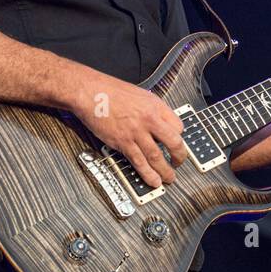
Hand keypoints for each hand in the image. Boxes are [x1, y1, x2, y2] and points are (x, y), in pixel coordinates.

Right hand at [69, 71, 187, 186]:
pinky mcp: (123, 142)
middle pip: (174, 142)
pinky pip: (139, 162)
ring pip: (156, 156)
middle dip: (179, 157)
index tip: (176, 143)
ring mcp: (136, 132)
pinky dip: (147, 173)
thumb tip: (158, 122)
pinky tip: (153, 180)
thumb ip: (151, 110)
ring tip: (169, 178)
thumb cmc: (110, 91)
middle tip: (179, 163)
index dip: (179, 137)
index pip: (178, 126)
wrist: (90, 92)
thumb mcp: (139, 95)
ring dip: (165, 170)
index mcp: (155, 106)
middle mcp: (149, 119)